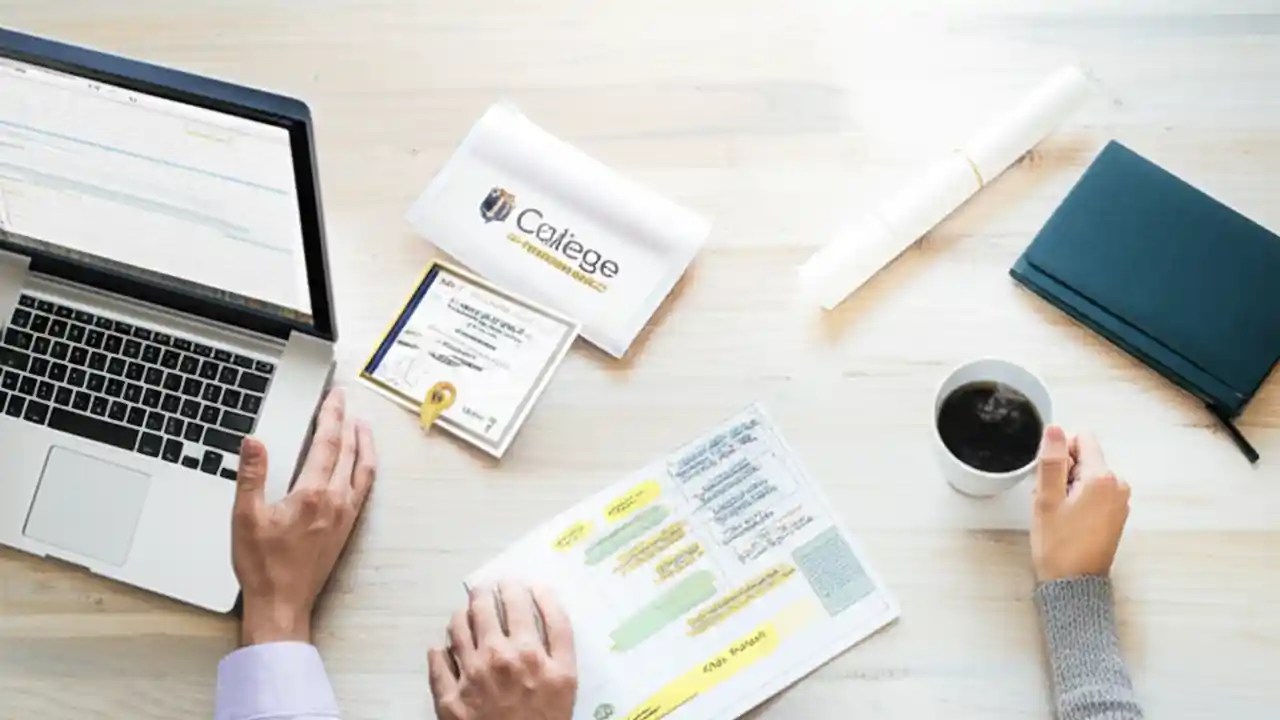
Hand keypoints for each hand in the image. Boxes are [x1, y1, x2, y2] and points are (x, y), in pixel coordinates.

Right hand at [232, 388, 376, 644]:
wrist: (282, 605)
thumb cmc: (262, 567)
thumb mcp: (245, 518)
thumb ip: (251, 475)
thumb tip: (253, 441)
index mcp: (313, 494)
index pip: (327, 443)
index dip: (331, 415)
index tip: (334, 396)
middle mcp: (336, 502)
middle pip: (348, 451)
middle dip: (347, 422)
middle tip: (344, 401)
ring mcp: (345, 515)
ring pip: (363, 469)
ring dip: (363, 443)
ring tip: (361, 426)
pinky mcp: (347, 528)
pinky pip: (364, 488)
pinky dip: (365, 467)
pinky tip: (360, 464)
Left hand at [428, 581, 577, 719]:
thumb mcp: (567, 680)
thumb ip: (559, 638)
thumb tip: (543, 597)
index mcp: (530, 653)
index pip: (524, 603)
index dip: (520, 587)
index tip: (518, 583)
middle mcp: (498, 657)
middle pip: (486, 606)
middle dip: (486, 592)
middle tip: (486, 589)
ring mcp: (470, 676)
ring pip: (457, 626)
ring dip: (462, 614)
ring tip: (466, 613)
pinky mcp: (448, 697)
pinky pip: (436, 659)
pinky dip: (440, 649)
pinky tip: (444, 648)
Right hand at [1032, 425, 1130, 581]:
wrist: (1074, 585)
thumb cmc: (1059, 546)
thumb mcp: (1047, 499)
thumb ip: (1052, 460)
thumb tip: (1055, 429)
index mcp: (1102, 478)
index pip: (1082, 439)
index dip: (1061, 451)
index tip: (1050, 476)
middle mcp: (1118, 486)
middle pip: (1086, 458)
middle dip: (1063, 471)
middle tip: (1050, 500)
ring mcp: (1120, 502)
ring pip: (1088, 476)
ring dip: (1069, 487)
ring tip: (1058, 513)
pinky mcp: (1116, 515)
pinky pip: (1095, 494)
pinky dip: (1079, 500)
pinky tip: (1068, 520)